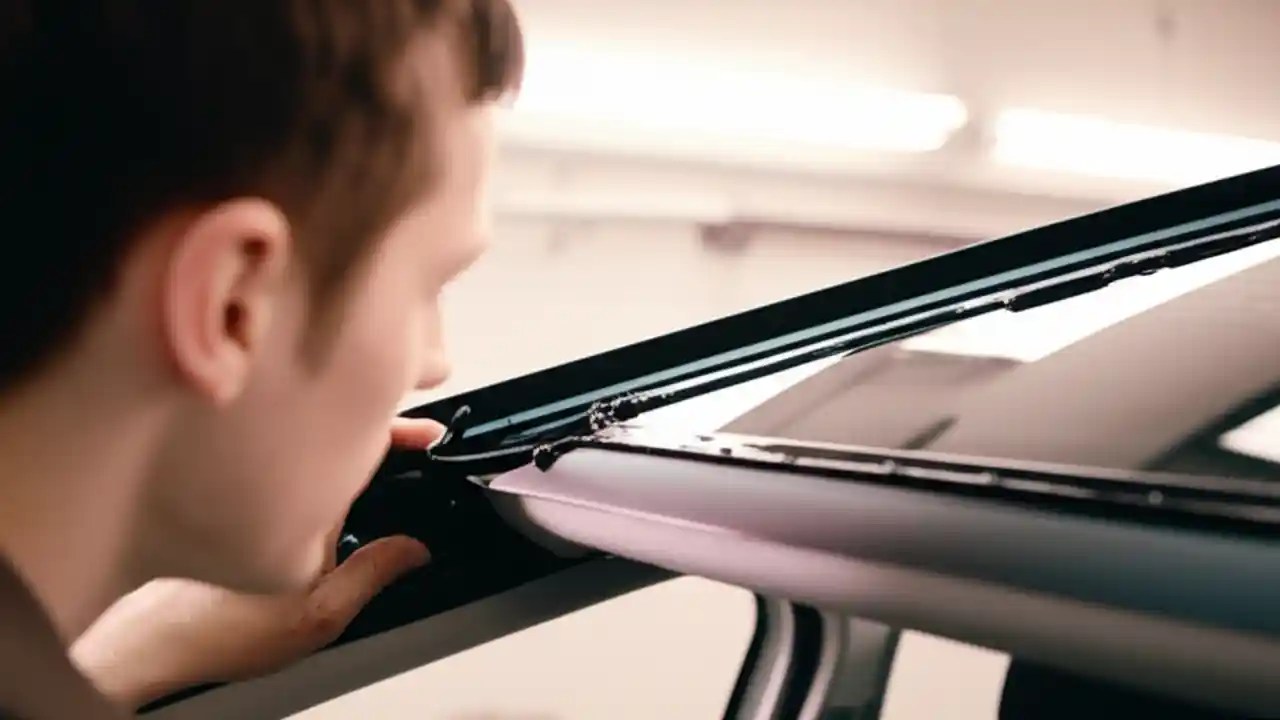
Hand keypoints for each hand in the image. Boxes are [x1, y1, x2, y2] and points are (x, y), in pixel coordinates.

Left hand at [71, 418, 445, 709]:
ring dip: (346, 447)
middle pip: (338, 439)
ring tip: (386, 459)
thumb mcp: (316, 615)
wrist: (151, 640)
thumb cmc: (218, 629)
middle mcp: (273, 480)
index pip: (363, 444)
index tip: (431, 434)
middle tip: (420, 440)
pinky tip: (333, 492)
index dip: (402, 431)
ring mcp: (250, 485)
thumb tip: (416, 548)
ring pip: (309, 451)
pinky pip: (283, 468)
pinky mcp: (232, 497)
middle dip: (380, 432)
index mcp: (305, 502)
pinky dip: (315, 467)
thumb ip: (373, 574)